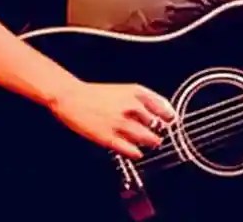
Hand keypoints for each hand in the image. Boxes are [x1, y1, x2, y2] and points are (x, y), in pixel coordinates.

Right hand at [47, 79, 176, 158]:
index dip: (169, 118)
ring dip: (150, 143)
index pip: (164, 108)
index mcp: (136, 93)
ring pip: (148, 139)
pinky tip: (136, 151)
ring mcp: (121, 124)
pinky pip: (132, 151)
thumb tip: (163, 113)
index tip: (170, 123)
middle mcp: (132, 107)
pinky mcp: (110, 138)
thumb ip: (144, 100)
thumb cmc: (97, 94)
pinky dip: (137, 152)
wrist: (72, 98)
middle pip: (157, 125)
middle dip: (157, 131)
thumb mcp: (125, 89)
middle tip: (156, 135)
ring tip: (149, 143)